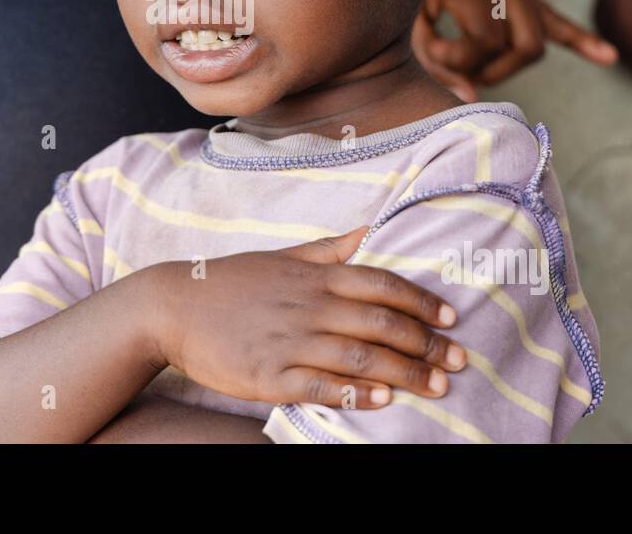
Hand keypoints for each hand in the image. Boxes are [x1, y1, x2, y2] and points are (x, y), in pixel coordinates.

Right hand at [143, 226, 465, 409]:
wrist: (172, 307)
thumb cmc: (231, 282)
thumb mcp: (280, 256)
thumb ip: (328, 249)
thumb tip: (370, 231)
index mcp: (313, 276)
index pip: (381, 284)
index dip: (420, 300)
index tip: (450, 317)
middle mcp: (308, 306)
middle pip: (381, 324)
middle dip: (426, 343)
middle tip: (459, 360)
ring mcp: (289, 341)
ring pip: (360, 357)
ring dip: (405, 372)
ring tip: (437, 385)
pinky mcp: (268, 374)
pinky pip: (321, 385)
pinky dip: (355, 392)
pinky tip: (382, 400)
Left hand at [413, 0, 617, 99]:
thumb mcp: (406, 17)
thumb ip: (432, 60)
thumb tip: (472, 100)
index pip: (486, 40)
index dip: (460, 59)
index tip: (434, 50)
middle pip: (525, 44)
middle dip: (495, 68)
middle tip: (463, 68)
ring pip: (539, 38)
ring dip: (512, 63)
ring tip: (480, 67)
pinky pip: (555, 19)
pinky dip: (580, 40)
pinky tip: (608, 57)